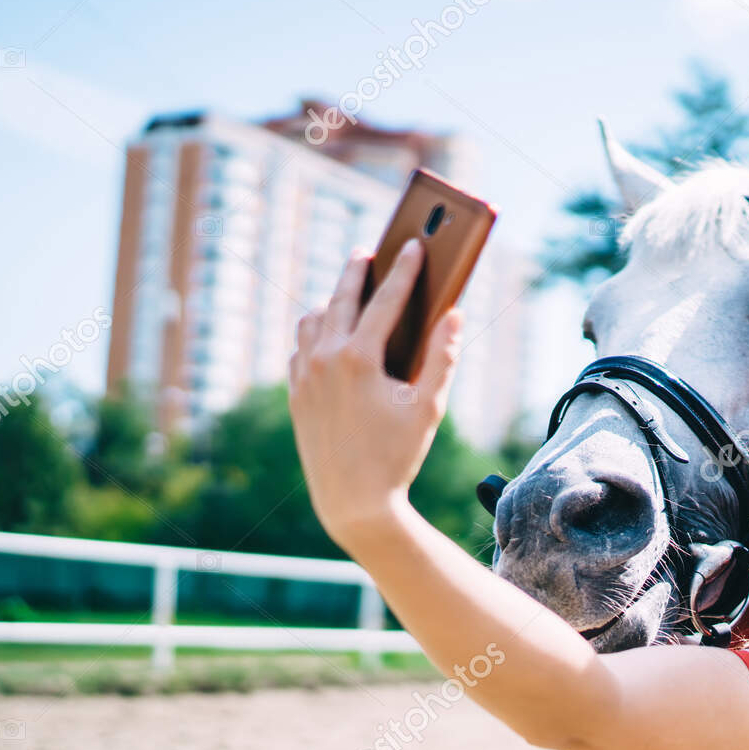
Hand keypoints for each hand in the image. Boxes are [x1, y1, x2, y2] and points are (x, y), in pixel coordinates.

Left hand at [287, 238, 465, 548]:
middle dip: (357, 271)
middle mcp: (325, 359)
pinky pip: (300, 348)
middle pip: (340, 298)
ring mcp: (304, 376)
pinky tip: (328, 335)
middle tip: (368, 253)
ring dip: (331, 302)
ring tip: (348, 295)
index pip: (386, 299)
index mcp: (359, 358)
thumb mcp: (428, 408)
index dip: (404, 270)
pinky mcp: (295, 393)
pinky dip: (315, 333)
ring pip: (312, 320)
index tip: (414, 246)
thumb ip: (443, 358)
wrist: (353, 503)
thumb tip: (453, 315)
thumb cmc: (397, 456)